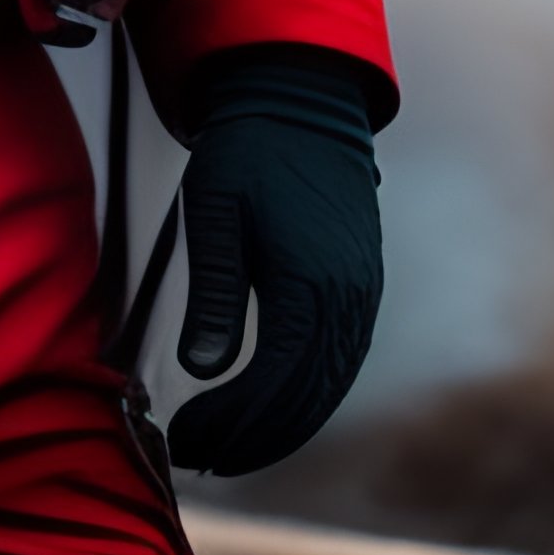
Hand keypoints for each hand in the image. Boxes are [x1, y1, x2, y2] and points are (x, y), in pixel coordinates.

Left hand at [170, 46, 381, 477]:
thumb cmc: (247, 148)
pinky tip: (274, 408)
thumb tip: (201, 370)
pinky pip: (343, 359)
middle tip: (201, 457)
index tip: (189, 442)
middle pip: (308, 397)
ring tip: (230, 446)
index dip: (233, 422)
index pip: (275, 381)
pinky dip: (310, 396)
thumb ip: (214, 292)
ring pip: (331, 385)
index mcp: (310, 279)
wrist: (302, 97)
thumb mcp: (214, 209)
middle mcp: (348, 294)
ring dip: (283, 425)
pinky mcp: (364, 283)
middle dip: (254, 437)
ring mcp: (363, 291)